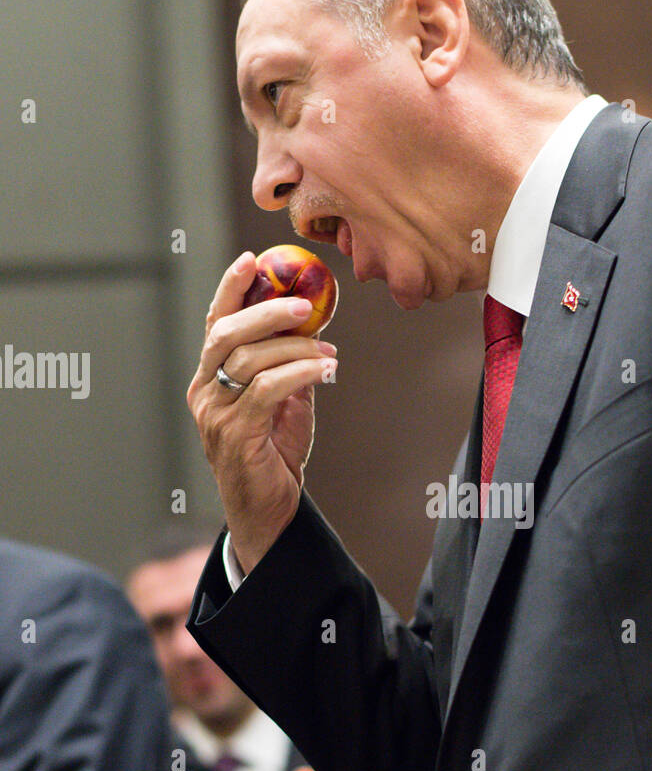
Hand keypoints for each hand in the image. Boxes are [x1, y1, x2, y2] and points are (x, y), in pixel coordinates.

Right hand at [187, 252, 337, 572]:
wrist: (269, 510)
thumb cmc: (274, 454)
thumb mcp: (284, 402)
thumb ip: (288, 365)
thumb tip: (313, 326)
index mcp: (208, 379)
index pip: (214, 324)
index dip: (230, 289)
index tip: (252, 260)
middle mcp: (204, 393)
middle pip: (227, 335)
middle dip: (266, 311)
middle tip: (305, 304)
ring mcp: (215, 415)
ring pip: (250, 360)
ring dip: (296, 348)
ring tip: (329, 353)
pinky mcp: (236, 435)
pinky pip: (268, 390)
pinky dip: (298, 373)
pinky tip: (322, 370)